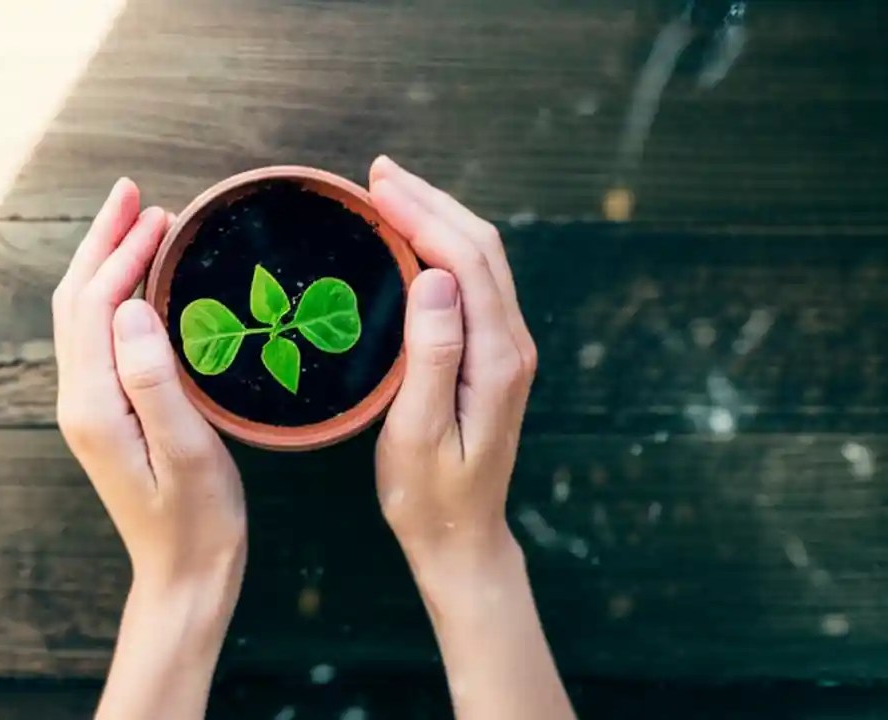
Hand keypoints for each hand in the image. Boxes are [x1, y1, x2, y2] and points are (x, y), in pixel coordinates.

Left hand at [52, 179, 245, 719]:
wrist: (183, 577)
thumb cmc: (198, 521)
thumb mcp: (190, 452)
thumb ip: (155, 380)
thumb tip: (128, 306)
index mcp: (94, 404)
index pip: (95, 305)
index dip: (121, 252)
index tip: (160, 213)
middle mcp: (80, 401)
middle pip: (75, 301)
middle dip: (103, 242)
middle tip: (135, 194)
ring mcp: (89, 409)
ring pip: (82, 317)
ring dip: (105, 264)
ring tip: (139, 223)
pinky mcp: (106, 416)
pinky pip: (99, 339)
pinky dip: (115, 296)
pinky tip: (142, 285)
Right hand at [369, 156, 572, 719]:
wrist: (462, 537)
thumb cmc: (429, 495)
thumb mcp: (418, 433)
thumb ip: (432, 356)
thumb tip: (434, 278)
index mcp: (496, 358)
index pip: (466, 261)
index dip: (423, 215)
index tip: (377, 186)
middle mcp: (511, 344)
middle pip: (481, 247)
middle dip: (431, 201)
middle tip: (377, 172)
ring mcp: (506, 348)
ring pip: (481, 260)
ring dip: (438, 217)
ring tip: (390, 190)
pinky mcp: (492, 355)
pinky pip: (473, 282)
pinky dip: (441, 246)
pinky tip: (411, 239)